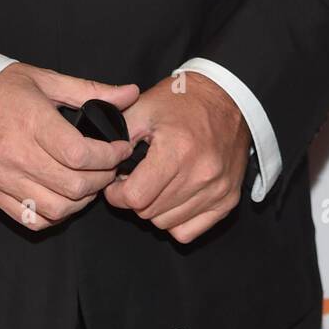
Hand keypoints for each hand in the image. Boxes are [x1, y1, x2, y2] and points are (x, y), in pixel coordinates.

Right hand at [0, 63, 139, 230]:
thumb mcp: (44, 79)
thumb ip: (89, 90)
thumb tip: (129, 94)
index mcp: (32, 122)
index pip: (81, 155)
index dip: (110, 156)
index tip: (120, 148)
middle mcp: (18, 155)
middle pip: (75, 185)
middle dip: (103, 178)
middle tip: (109, 165)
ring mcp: (4, 179)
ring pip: (58, 209)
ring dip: (83, 200)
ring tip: (90, 181)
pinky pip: (33, 221)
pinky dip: (55, 216)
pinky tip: (64, 198)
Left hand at [102, 71, 251, 242]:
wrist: (225, 97)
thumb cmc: (182, 100)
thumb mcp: (143, 107)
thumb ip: (117, 135)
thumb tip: (100, 162)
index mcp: (177, 150)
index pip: (135, 197)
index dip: (117, 192)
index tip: (117, 180)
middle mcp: (201, 174)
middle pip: (149, 212)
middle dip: (134, 198)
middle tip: (135, 178)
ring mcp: (218, 190)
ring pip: (167, 224)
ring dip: (154, 208)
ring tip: (154, 184)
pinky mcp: (228, 200)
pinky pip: (189, 231)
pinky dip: (175, 219)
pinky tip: (172, 196)